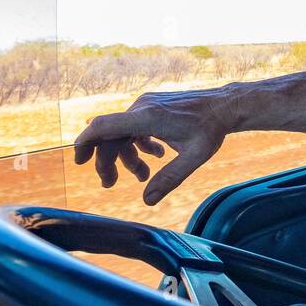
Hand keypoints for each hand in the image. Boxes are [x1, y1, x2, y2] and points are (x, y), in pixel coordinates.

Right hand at [72, 88, 231, 204]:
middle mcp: (142, 108)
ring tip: (142, 175)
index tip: (79, 161)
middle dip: (108, 161)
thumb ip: (169, 179)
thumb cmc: (211, 129)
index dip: (86, 141)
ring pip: (123, 132)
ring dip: (127, 155)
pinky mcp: (152, 106)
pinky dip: (138, 144)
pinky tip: (155, 156)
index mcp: (148, 117)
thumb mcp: (193, 158)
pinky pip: (134, 126)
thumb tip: (147, 201)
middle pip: (111, 135)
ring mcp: (146, 105)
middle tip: (111, 183)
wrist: (225, 106)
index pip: (104, 126)